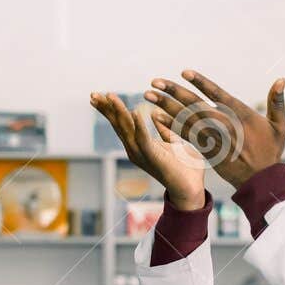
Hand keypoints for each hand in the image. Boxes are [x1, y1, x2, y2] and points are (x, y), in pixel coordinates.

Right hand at [89, 91, 206, 211]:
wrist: (190, 189)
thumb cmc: (183, 168)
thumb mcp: (172, 142)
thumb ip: (163, 130)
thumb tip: (154, 114)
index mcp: (139, 145)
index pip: (121, 123)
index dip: (111, 109)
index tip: (102, 95)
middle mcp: (135, 149)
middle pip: (118, 125)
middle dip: (106, 109)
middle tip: (93, 94)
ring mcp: (142, 153)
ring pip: (127, 128)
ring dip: (119, 112)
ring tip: (110, 96)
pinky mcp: (153, 156)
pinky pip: (144, 138)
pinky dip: (139, 125)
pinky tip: (135, 111)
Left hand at [145, 70, 284, 187]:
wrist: (262, 181)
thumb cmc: (272, 151)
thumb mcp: (280, 126)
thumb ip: (277, 102)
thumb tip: (281, 79)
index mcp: (240, 114)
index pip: (217, 93)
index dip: (200, 82)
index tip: (184, 72)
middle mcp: (224, 125)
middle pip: (194, 104)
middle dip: (173, 92)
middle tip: (155, 82)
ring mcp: (214, 139)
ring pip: (186, 119)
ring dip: (166, 106)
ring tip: (149, 96)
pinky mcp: (207, 151)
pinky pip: (185, 137)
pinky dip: (171, 127)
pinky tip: (155, 118)